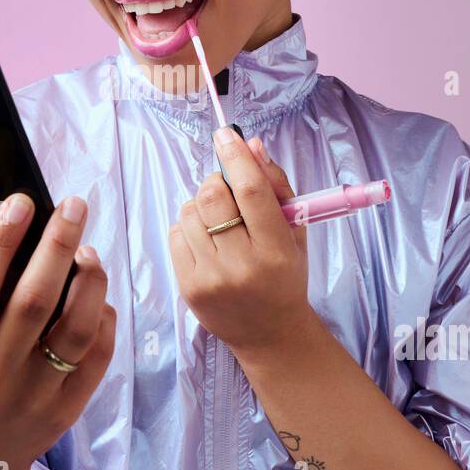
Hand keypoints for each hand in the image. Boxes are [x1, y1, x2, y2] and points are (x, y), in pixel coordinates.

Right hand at [0, 194, 114, 469]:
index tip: (20, 202)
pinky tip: (96, 294)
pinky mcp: (67, 409)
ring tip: (88, 249)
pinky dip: (103, 319)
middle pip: (33, 301)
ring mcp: (34, 396)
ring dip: (89, 282)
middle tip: (72, 206)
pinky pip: (96, 357)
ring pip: (75, 330)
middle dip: (57, 245)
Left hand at [168, 129, 309, 354]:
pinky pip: (175, 234)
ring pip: (189, 213)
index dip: (236, 158)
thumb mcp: (294, 231)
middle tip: (226, 188)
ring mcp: (210, 278)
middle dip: (215, 181)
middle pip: (212, 198)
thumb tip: (250, 144)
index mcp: (276, 250)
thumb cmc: (285, 275)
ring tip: (220, 223)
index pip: (251, 192)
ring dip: (201, 206)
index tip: (226, 135)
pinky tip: (207, 242)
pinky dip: (189, 227)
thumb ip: (276, 186)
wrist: (269, 333)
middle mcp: (242, 265)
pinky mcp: (187, 287)